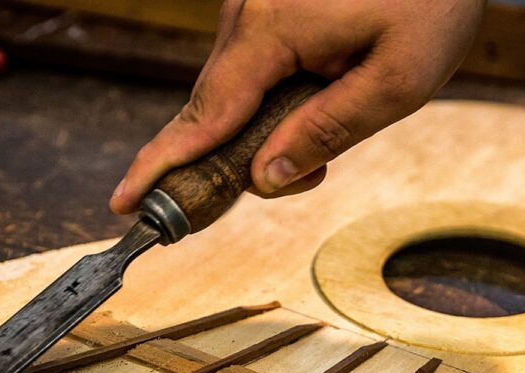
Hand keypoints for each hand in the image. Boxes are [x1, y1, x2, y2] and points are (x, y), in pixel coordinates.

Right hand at [110, 0, 484, 213]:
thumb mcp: (397, 80)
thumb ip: (328, 130)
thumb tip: (267, 175)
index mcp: (272, 28)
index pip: (205, 115)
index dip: (164, 164)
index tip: (126, 201)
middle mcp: (248, 14)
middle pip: (214, 112)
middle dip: (240, 161)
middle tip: (299, 177)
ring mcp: (253, 9)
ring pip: (233, 98)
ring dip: (267, 134)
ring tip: (327, 139)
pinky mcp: (266, 11)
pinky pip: (251, 76)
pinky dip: (272, 107)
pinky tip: (318, 105)